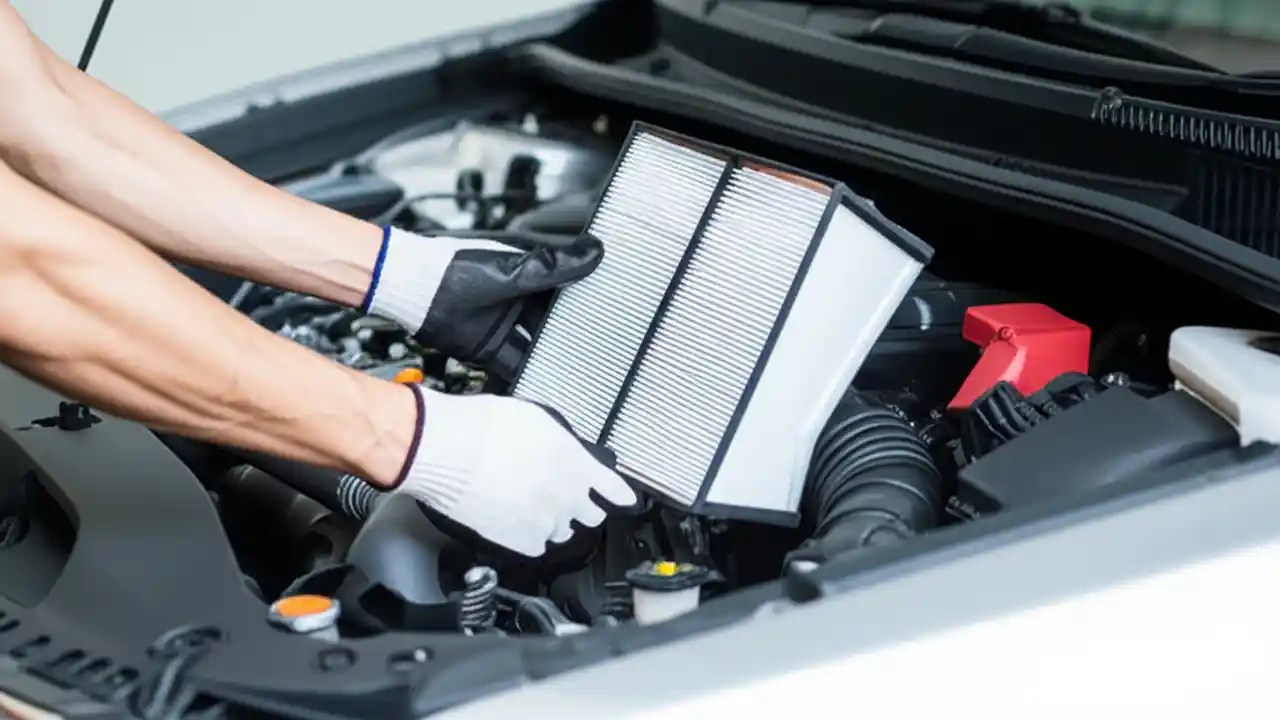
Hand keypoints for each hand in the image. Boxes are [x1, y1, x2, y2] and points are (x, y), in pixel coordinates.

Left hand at [362, 227, 601, 375]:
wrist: (409, 292)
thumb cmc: (453, 271)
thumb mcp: (510, 273)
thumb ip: (552, 268)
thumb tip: (594, 251)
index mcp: (529, 278)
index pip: (567, 293)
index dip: (587, 306)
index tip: (610, 318)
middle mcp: (519, 303)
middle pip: (554, 326)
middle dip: (572, 340)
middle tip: (598, 358)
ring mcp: (504, 327)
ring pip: (536, 349)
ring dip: (551, 362)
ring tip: (575, 379)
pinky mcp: (489, 350)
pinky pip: (514, 367)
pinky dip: (526, 376)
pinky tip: (542, 388)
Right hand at [391, 385, 637, 556]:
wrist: (446, 450)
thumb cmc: (483, 427)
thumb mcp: (536, 420)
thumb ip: (561, 444)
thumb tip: (564, 452)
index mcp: (575, 463)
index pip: (613, 488)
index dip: (618, 493)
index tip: (623, 499)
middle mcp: (566, 496)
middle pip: (591, 514)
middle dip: (581, 504)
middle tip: (564, 494)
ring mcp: (543, 522)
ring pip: (564, 531)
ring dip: (556, 521)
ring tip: (535, 506)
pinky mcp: (517, 540)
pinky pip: (537, 546)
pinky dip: (533, 538)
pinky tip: (521, 523)